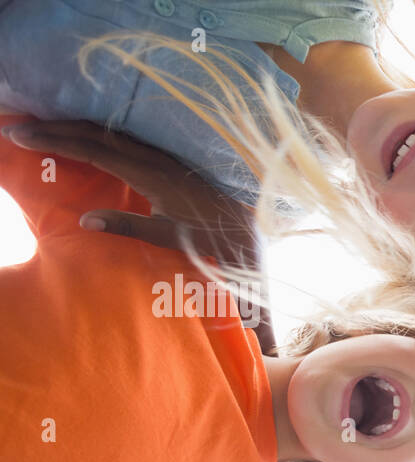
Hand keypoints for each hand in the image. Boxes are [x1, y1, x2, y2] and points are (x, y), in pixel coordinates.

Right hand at [1, 120, 261, 269]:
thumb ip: (127, 227)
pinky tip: (87, 136)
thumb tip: (85, 220)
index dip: (54, 140)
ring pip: (109, 133)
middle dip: (55, 128)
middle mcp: (153, 158)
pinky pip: (125, 139)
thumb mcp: (168, 236)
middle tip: (20, 127)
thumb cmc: (209, 235)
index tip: (22, 136)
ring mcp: (162, 156)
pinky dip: (97, 134)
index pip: (91, 150)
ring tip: (45, 127)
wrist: (246, 226)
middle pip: (95, 134)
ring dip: (75, 128)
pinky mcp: (168, 159)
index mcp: (148, 174)